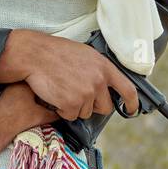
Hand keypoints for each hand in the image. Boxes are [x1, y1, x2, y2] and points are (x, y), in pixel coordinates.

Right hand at [0, 30, 138, 121]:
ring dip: (74, 106)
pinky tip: (56, 94)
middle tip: (78, 96)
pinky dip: (62, 110)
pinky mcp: (72, 104)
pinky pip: (70, 115)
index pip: (128, 89)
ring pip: (85, 112)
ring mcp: (86, 93)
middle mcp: (99, 81)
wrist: (35, 55)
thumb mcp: (85, 54)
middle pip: (105, 107)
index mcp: (104, 67)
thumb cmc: (56, 52)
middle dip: (93, 106)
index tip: (131, 109)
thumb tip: (105, 85)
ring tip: (63, 88)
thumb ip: (99, 70)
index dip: (132, 103)